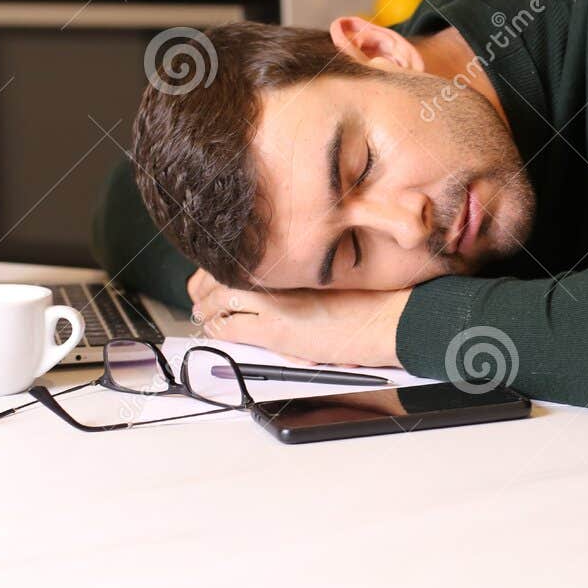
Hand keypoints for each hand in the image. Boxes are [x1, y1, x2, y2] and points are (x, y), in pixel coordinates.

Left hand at [186, 268, 410, 367]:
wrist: (387, 318)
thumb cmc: (370, 301)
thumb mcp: (330, 278)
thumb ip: (298, 276)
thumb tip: (272, 287)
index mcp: (291, 259)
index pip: (237, 256)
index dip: (216, 268)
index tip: (212, 277)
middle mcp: (277, 274)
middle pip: (219, 274)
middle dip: (204, 289)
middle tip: (200, 299)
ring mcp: (272, 301)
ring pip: (216, 301)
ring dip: (207, 310)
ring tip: (205, 316)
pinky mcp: (274, 329)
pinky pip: (228, 328)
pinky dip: (217, 330)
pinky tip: (217, 331)